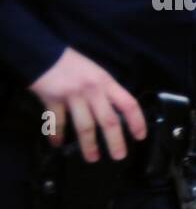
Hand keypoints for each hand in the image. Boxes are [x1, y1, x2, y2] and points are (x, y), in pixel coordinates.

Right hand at [29, 48, 146, 162]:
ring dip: (89, 145)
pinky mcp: (53, 100)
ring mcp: (73, 96)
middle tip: (119, 156)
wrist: (42, 51)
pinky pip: (57, 121)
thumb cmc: (71, 63)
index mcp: (106, 83)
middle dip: (115, 141)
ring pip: (85, 126)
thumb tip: (115, 111)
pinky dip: (57, 134)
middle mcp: (93, 91)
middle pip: (109, 120)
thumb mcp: (95, 72)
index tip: (140, 136)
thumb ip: (105, 90)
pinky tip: (57, 143)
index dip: (137, 121)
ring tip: (92, 158)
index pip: (128, 104)